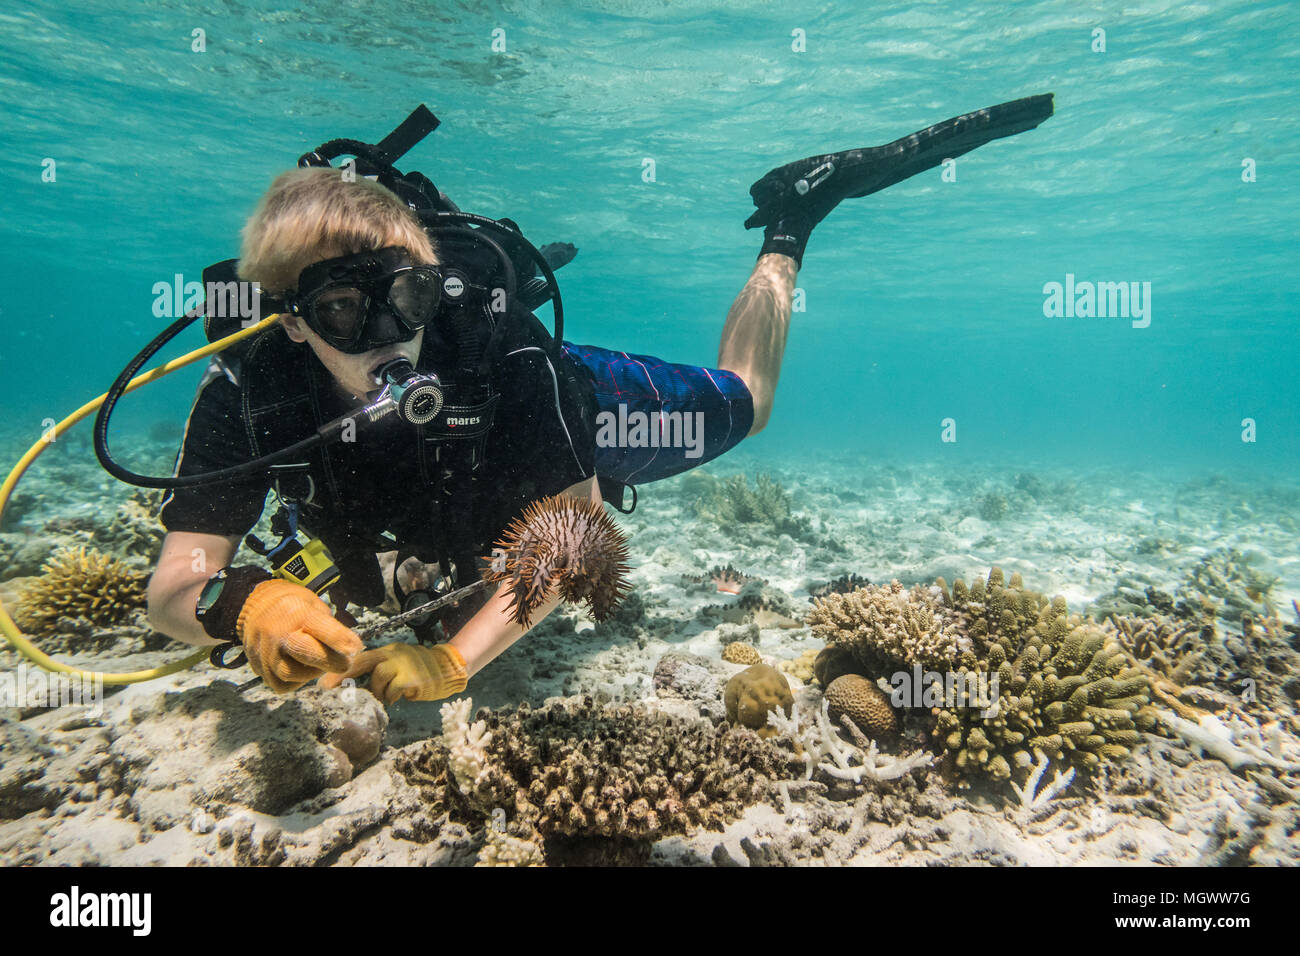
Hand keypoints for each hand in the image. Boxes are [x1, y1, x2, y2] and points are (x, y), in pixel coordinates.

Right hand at [236, 580, 362, 693]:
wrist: (256, 606)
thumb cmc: (293, 606)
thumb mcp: (314, 605)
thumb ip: (329, 627)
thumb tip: (350, 651)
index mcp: (297, 613)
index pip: (321, 628)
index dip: (341, 640)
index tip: (357, 648)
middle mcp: (278, 633)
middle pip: (307, 653)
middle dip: (332, 662)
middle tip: (346, 664)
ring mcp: (265, 651)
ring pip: (292, 674)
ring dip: (312, 673)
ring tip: (319, 662)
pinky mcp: (258, 667)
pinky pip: (281, 684)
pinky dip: (295, 682)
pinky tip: (300, 669)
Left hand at [319, 642, 467, 704]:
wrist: (449, 668)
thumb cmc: (421, 670)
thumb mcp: (399, 665)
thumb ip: (381, 672)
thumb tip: (359, 688)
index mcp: (387, 651)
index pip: (359, 658)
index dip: (340, 669)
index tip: (322, 682)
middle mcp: (392, 654)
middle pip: (361, 663)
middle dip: (342, 677)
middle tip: (327, 689)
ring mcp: (402, 664)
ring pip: (377, 678)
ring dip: (378, 691)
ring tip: (386, 696)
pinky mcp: (411, 678)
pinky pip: (393, 690)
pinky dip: (392, 697)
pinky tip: (398, 697)